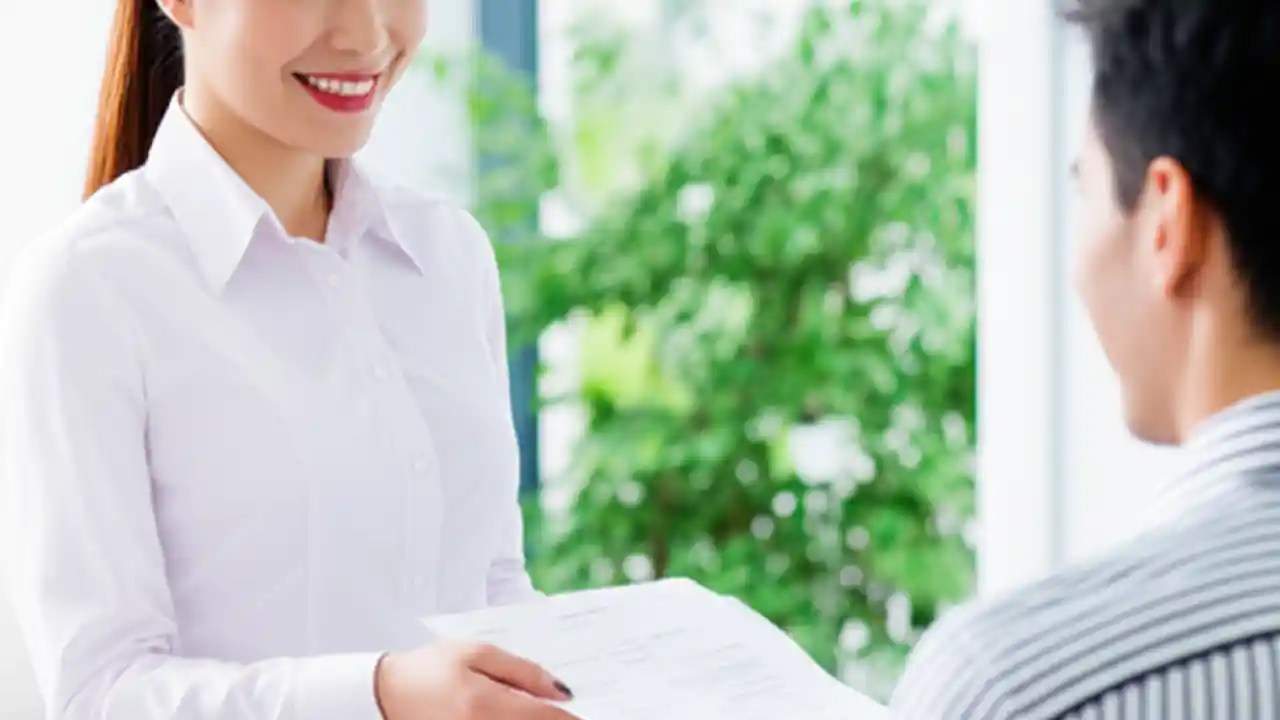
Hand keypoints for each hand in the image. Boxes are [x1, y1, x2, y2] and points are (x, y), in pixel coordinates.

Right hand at [374, 641, 576, 719]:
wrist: (383, 694)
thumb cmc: (429, 668)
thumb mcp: (475, 654)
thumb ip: (521, 671)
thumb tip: (562, 690)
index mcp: (483, 703)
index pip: (543, 717)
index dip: (571, 719)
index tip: (596, 714)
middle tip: (580, 714)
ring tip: (551, 713)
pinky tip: (528, 716)